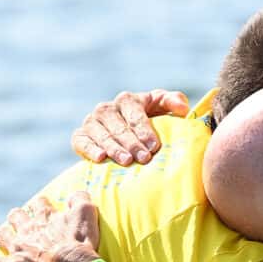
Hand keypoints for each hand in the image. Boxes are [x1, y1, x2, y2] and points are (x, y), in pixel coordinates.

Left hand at [0, 191, 101, 261]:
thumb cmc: (80, 244)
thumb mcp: (86, 214)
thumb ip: (80, 199)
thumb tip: (75, 194)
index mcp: (45, 217)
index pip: (39, 203)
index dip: (41, 204)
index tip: (43, 206)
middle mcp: (27, 229)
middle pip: (16, 216)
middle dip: (17, 217)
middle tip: (19, 221)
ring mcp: (17, 247)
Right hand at [71, 89, 190, 165]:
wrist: (126, 138)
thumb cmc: (150, 121)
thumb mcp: (163, 109)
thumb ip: (173, 102)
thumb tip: (182, 109)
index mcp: (127, 100)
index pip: (134, 113)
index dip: (144, 129)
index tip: (154, 146)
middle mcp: (107, 109)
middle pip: (118, 125)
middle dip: (132, 142)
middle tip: (144, 158)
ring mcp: (92, 122)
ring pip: (101, 134)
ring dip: (114, 148)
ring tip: (126, 161)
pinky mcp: (80, 136)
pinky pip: (81, 141)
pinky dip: (89, 149)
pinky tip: (100, 158)